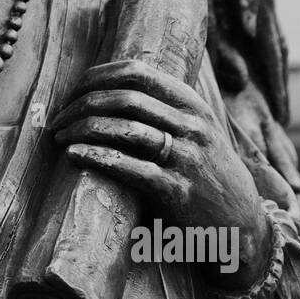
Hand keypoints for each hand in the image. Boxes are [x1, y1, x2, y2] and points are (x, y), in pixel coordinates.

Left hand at [52, 58, 269, 290]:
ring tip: (59, 136)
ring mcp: (185, 159)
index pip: (138, 73)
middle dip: (83, 104)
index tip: (74, 89)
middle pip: (125, 98)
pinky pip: (128, 168)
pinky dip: (95, 157)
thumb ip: (166, 109)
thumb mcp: (199, 132)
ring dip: (83, 129)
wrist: (241, 225)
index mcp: (193, 105)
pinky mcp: (175, 192)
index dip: (98, 76)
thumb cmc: (209, 174)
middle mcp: (192, 127)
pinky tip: (73, 155)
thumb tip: (112, 88)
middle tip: (58, 118)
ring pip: (125, 130)